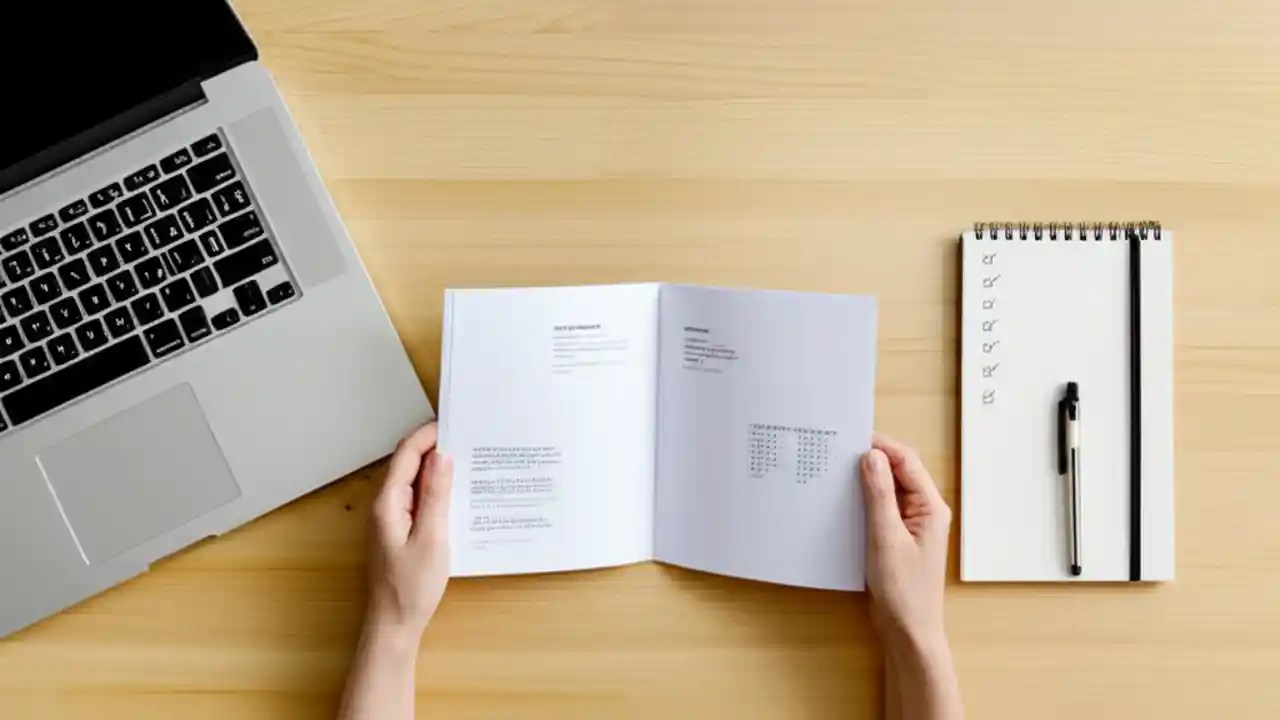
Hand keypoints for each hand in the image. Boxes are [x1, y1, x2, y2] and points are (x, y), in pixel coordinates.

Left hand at [367, 422, 453, 639]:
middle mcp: (386, 505)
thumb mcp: (431, 539)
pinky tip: (458, 496)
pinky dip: (437, 491)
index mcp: (388, 503)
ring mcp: (392, 517)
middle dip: (437, 447)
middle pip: (410, 463)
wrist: (393, 626)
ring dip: (439, 470)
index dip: (429, 434)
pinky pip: (419, 499)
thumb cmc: (410, 588)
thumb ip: (436, 496)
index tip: (456, 423)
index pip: (407, 454)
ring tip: (469, 464)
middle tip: (469, 440)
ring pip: (416, 481)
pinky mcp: (401, 530)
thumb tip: (442, 457)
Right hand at [860, 433, 950, 645]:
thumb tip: (871, 457)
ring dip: (866, 479)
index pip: (906, 461)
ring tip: (837, 472)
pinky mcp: (898, 535)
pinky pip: (882, 506)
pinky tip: (845, 500)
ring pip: (888, 488)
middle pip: (898, 470)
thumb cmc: (905, 591)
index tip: (851, 437)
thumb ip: (879, 496)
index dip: (881, 445)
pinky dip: (865, 499)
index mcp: (931, 507)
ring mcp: (912, 523)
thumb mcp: (886, 539)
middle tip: (839, 451)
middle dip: (872, 458)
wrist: (908, 630)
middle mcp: (925, 510)